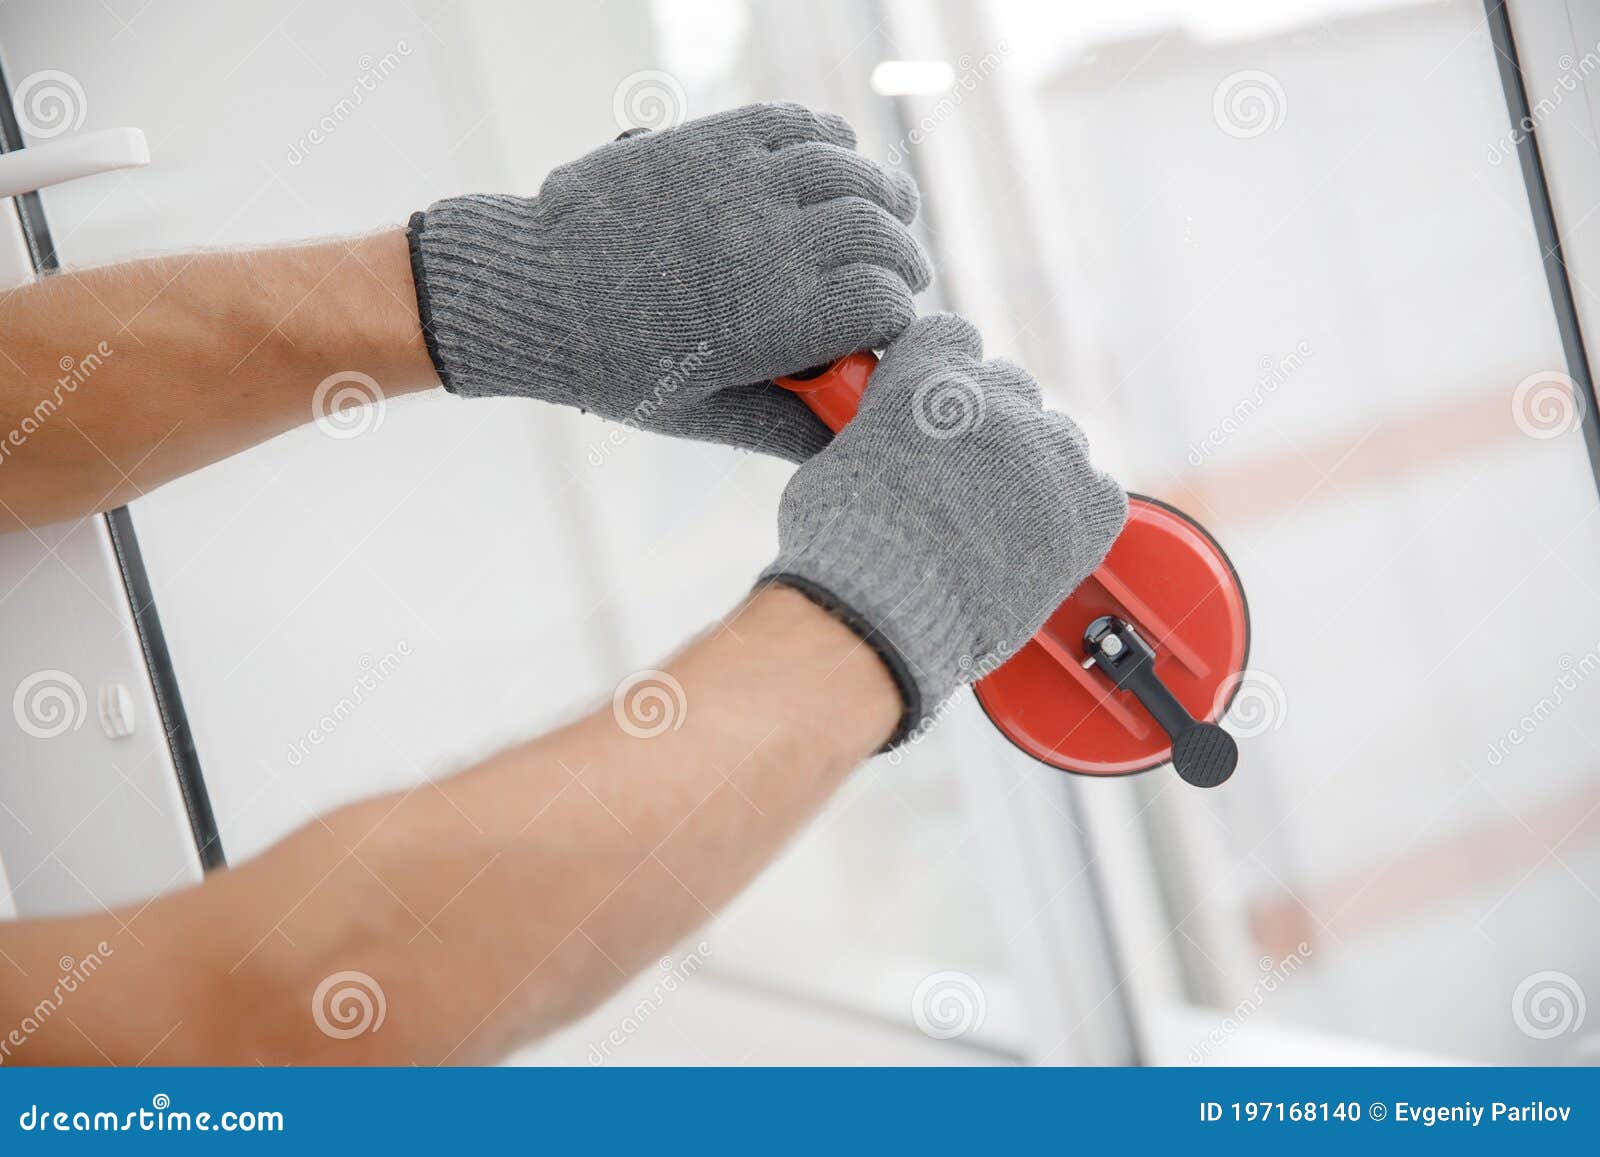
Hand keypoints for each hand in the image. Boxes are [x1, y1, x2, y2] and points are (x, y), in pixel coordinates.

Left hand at [406, 102, 931, 460]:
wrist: (535, 291)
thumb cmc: (615, 367)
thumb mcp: (701, 414)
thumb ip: (781, 427)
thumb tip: (844, 447)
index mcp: (772, 322)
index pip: (883, 302)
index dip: (897, 315)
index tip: (887, 325)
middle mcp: (768, 246)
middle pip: (880, 234)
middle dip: (903, 258)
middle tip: (901, 275)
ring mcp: (743, 185)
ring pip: (852, 171)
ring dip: (884, 196)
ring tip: (888, 215)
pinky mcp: (716, 143)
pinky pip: (803, 125)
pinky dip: (834, 141)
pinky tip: (838, 162)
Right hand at [761, 313, 1127, 739]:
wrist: (881, 618)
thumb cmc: (842, 552)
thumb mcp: (838, 464)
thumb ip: (879, 432)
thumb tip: (886, 437)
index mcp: (928, 377)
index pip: (956, 337)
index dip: (946, 375)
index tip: (939, 408)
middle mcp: (996, 400)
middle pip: (1013, 388)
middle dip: (992, 426)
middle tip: (965, 481)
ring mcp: (1048, 453)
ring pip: (1057, 439)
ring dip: (1034, 469)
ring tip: (997, 526)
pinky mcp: (1088, 508)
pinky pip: (1097, 492)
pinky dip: (1072, 515)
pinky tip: (1036, 545)